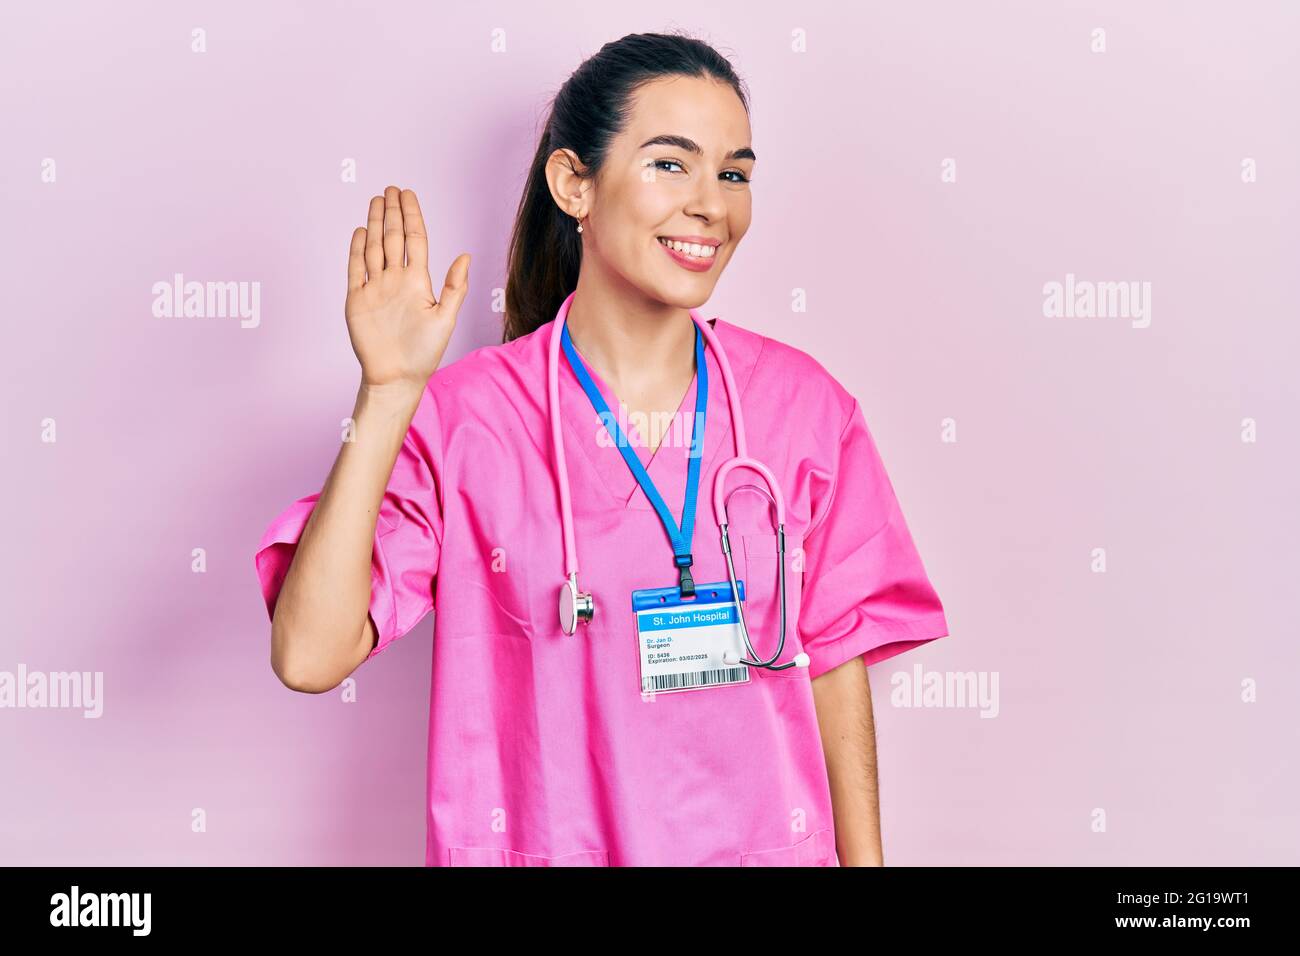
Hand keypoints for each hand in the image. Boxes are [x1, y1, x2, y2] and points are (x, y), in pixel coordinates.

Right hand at [345, 185, 469, 390]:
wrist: (396, 376)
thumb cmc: (424, 353)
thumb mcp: (445, 318)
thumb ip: (455, 287)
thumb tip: (465, 256)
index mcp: (418, 281)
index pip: (415, 240)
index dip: (412, 216)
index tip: (408, 195)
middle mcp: (396, 280)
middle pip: (394, 237)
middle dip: (393, 213)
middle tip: (391, 189)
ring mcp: (376, 288)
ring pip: (374, 248)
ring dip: (375, 223)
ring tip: (376, 201)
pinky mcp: (357, 299)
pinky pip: (356, 268)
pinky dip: (357, 249)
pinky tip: (360, 231)